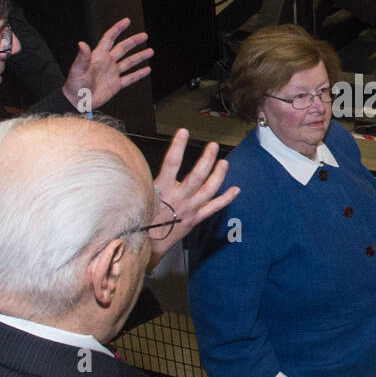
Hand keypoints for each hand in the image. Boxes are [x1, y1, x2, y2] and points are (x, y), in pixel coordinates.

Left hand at [62, 17, 152, 111]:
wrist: (77, 103)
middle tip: (144, 35)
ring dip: (139, 56)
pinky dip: (139, 74)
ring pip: (129, 62)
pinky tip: (147, 70)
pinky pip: (130, 78)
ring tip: (150, 51)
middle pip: (123, 48)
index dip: (118, 29)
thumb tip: (82, 44)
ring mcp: (112, 73)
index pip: (109, 38)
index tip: (127, 21)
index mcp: (98, 56)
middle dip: (133, 41)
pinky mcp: (116, 85)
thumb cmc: (74, 86)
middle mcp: (107, 62)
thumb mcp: (77, 70)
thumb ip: (82, 57)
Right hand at [148, 128, 239, 260]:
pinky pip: (214, 208)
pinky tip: (235, 189)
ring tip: (224, 162)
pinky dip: (226, 198)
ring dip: (219, 175)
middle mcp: (179, 198)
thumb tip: (146, 163)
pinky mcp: (195, 219)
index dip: (178, 146)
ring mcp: (190, 209)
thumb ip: (149, 181)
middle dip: (207, 159)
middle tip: (213, 146)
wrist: (146, 245)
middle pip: (197, 175)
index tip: (184, 131)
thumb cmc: (140, 218)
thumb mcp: (139, 196)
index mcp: (162, 190)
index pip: (172, 163)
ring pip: (209, 189)